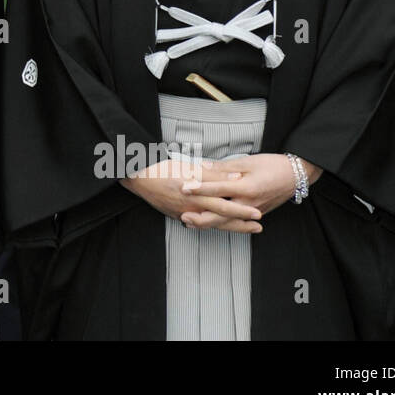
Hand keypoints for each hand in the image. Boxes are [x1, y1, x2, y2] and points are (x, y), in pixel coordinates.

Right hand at [122, 158, 263, 232]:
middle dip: (241, 223)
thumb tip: (235, 177)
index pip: (223, 204)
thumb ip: (213, 173)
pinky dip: (212, 224)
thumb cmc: (159, 169)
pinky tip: (219, 224)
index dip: (241, 210)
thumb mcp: (188, 167)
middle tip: (258, 226)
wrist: (135, 177)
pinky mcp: (176, 214)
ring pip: (212, 223)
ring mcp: (183, 213)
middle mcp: (191, 207)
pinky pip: (199, 222)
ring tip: (246, 228)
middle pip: (221, 218)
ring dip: (230, 226)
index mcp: (195, 194)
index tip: (257, 213)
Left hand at [179, 153, 321, 226]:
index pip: (218, 189)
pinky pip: (236, 222)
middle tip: (182, 215)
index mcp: (246, 187)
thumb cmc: (273, 165)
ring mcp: (253, 211)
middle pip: (221, 215)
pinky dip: (222, 223)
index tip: (184, 188)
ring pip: (227, 222)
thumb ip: (224, 168)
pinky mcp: (256, 214)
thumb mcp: (248, 161)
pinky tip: (210, 223)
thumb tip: (203, 167)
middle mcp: (249, 203)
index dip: (199, 188)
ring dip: (208, 223)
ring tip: (191, 222)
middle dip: (200, 217)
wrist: (296, 176)